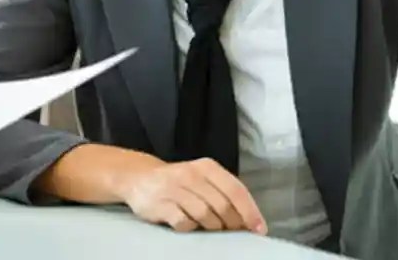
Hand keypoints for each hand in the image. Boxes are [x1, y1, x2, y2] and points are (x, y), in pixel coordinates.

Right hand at [121, 158, 266, 233]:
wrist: (138, 178)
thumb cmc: (179, 182)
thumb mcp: (202, 178)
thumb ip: (224, 193)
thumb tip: (250, 220)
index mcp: (206, 167)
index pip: (236, 190)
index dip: (250, 212)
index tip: (259, 229)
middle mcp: (190, 174)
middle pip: (223, 206)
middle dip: (231, 223)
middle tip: (229, 230)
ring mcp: (173, 189)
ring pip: (206, 216)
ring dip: (212, 227)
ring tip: (207, 226)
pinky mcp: (159, 205)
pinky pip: (184, 223)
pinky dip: (190, 227)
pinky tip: (187, 223)